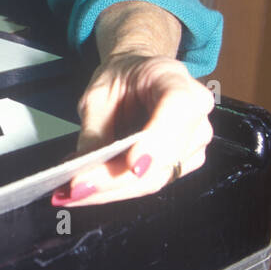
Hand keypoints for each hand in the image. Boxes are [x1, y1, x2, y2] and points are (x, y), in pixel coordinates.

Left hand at [52, 53, 214, 205]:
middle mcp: (196, 112)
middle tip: (76, 188)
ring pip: (157, 178)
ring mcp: (195, 140)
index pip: (179, 109)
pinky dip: (118, 190)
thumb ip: (95, 129)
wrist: (136, 78)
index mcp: (175, 79)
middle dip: (117, 178)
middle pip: (165, 156)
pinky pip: (151, 184)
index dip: (158, 140)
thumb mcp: (98, 94)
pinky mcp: (184, 163)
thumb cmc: (121, 79)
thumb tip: (84, 167)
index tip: (131, 166)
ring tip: (73, 192)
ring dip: (113, 190)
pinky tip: (91, 188)